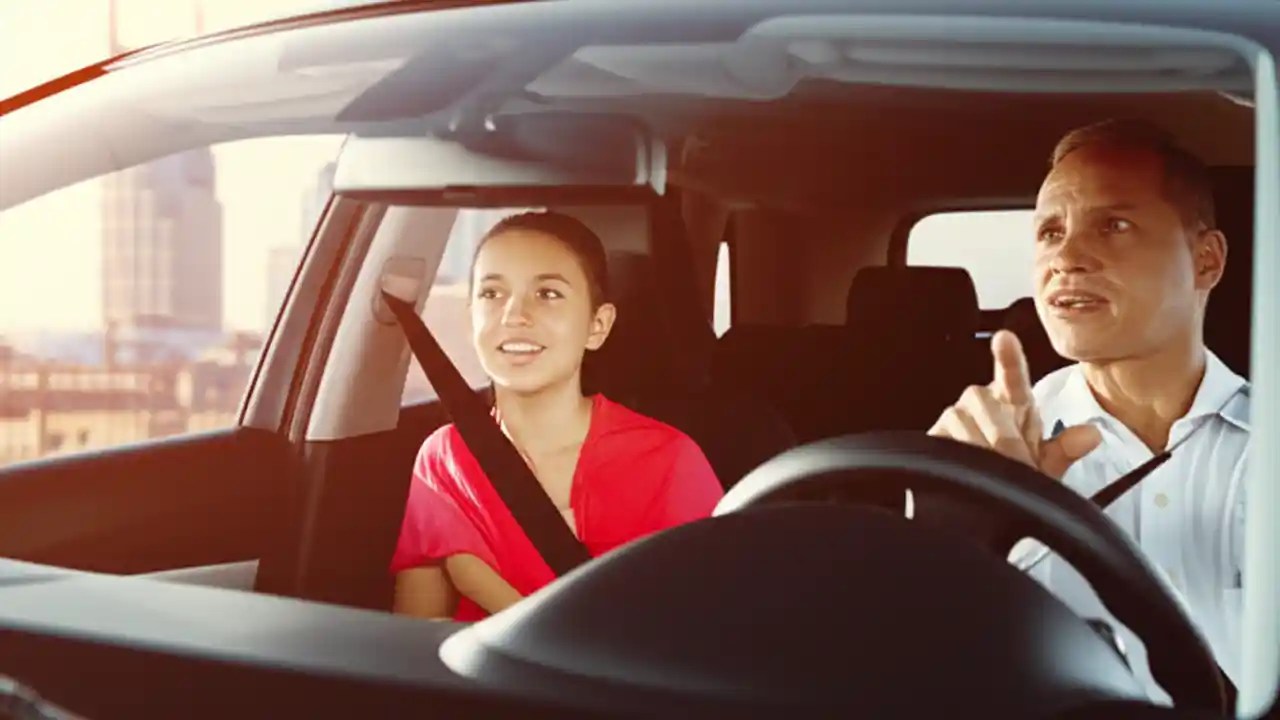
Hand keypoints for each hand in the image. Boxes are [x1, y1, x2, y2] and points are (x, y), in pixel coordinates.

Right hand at [928, 330, 1100, 478]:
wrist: (990, 497)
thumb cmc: (1018, 471)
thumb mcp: (1047, 464)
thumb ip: (1066, 449)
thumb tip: (1091, 435)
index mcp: (1013, 399)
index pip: (1012, 373)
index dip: (1008, 356)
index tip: (1004, 338)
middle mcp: (981, 401)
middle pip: (980, 398)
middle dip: (1000, 433)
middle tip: (1017, 463)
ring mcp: (956, 416)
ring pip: (960, 420)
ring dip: (980, 447)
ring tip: (995, 471)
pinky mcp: (935, 434)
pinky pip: (942, 437)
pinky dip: (958, 453)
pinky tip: (969, 466)